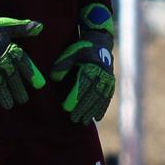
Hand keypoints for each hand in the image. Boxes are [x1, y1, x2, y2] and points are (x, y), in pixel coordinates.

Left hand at [49, 3, 114, 125]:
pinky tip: (97, 118)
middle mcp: (102, 74)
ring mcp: (108, 80)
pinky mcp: (111, 84)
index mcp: (91, 66)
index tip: (66, 108)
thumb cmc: (82, 49)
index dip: (74, 97)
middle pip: (92, 94)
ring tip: (83, 122)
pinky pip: (107, 98)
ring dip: (92, 111)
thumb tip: (54, 78)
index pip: (82, 85)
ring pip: (100, 98)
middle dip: (83, 108)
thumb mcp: (71, 53)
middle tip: (73, 119)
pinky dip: (102, 109)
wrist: (101, 43)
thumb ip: (62, 65)